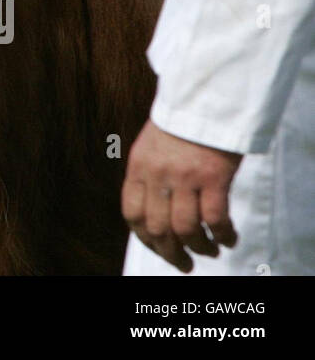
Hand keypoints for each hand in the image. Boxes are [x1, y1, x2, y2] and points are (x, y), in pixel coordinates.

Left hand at [121, 119, 241, 272]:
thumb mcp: (149, 146)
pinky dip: (222, 235)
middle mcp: (157, 174)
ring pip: (186, 228)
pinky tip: (227, 238)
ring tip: (208, 251)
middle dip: (171, 253)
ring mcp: (185, 176)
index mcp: (138, 166)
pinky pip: (216, 218)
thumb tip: (154, 211)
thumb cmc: (180, 123)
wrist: (204, 97)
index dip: (144, 238)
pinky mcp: (213, 176)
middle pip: (158, 228)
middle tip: (183, 263)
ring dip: (199, 248)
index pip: (132, 213)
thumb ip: (148, 175)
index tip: (157, 248)